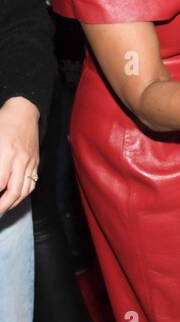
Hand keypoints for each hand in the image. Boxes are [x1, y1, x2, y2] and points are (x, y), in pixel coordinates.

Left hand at [0, 97, 39, 214]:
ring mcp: (30, 162)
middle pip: (13, 191)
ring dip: (12, 203)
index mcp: (5, 152)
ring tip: (3, 209)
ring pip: (24, 190)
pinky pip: (31, 183)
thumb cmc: (3, 122)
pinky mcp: (36, 162)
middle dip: (2, 206)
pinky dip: (23, 194)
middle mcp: (19, 160)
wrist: (23, 112)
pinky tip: (15, 198)